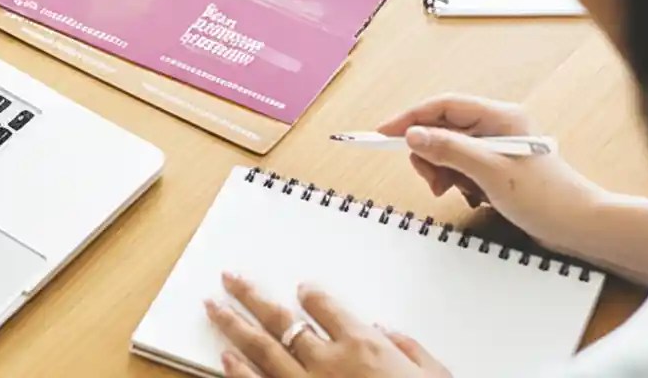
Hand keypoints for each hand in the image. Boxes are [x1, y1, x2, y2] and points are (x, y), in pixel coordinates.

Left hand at [205, 273, 450, 377]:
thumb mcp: (435, 376)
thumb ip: (409, 350)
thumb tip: (389, 333)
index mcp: (363, 346)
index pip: (325, 307)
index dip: (310, 295)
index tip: (301, 288)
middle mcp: (328, 362)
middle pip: (280, 320)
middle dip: (251, 296)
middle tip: (230, 279)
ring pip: (260, 349)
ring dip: (233, 325)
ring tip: (213, 307)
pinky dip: (238, 371)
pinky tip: (224, 356)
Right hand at [376, 94, 603, 251]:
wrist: (579, 224)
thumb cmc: (547, 197)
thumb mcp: (490, 172)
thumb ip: (449, 150)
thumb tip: (414, 136)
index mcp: (500, 116)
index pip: (443, 106)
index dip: (411, 118)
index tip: (384, 133)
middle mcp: (498, 125)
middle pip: (443, 128)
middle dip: (430, 152)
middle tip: (430, 177)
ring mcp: (497, 146)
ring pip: (450, 149)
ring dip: (443, 170)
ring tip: (451, 191)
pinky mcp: (498, 166)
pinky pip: (463, 166)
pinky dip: (457, 180)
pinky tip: (469, 195)